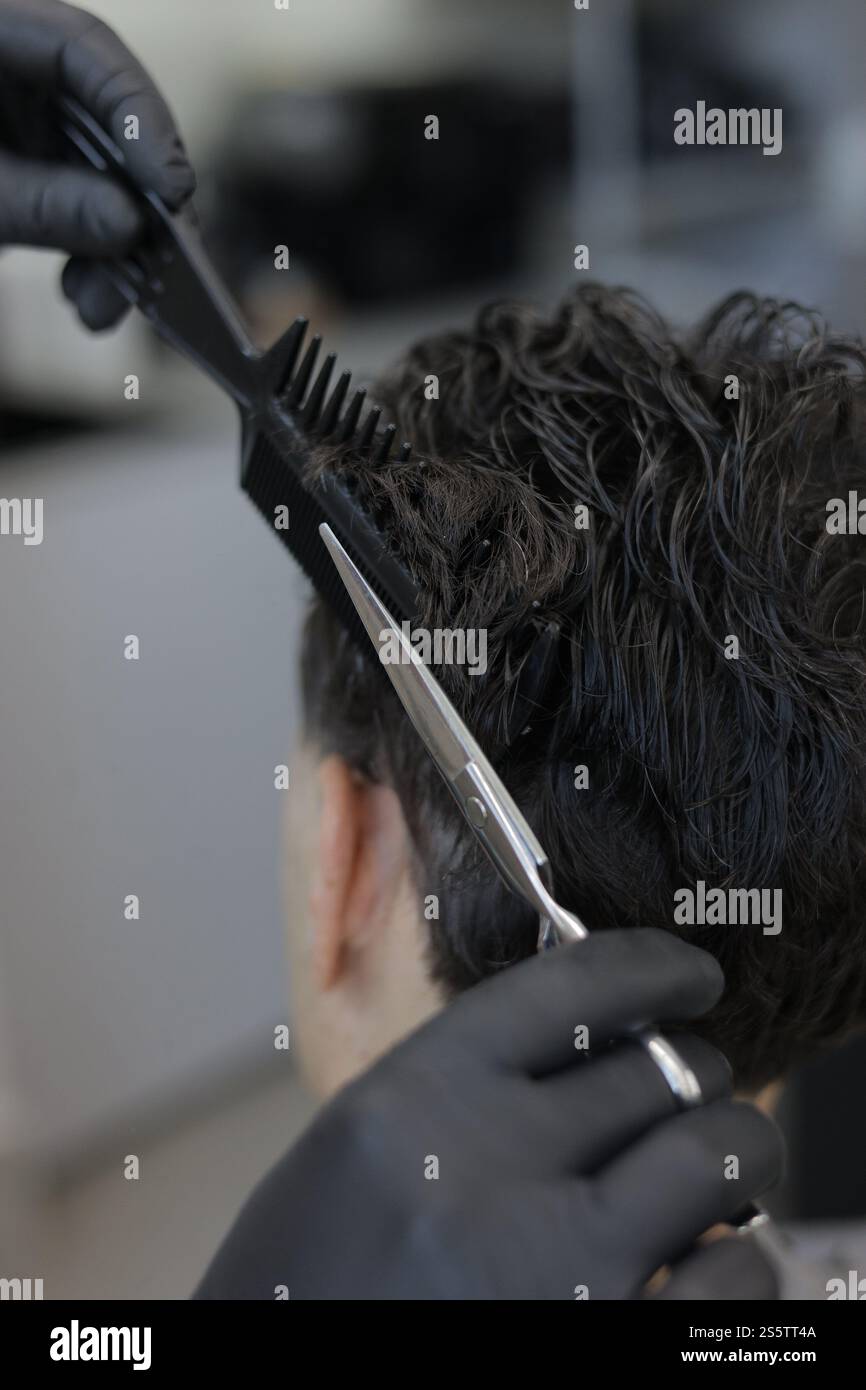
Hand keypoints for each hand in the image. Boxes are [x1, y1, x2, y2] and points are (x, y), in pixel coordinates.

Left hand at [0, 0, 193, 327]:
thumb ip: (43, 204)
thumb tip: (129, 226)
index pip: (88, 51)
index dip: (139, 117)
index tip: (171, 187)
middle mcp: (21, 76)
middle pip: (113, 128)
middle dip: (141, 207)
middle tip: (164, 268)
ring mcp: (29, 128)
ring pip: (107, 183)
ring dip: (120, 254)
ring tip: (103, 308)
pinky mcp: (36, 178)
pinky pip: (85, 215)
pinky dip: (94, 264)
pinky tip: (89, 304)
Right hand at [195, 929, 783, 1299]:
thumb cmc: (304, 1301)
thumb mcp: (350, 1162)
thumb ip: (456, 1097)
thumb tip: (584, 1053)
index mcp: (410, 1101)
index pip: (572, 985)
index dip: (655, 967)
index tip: (691, 976)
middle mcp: (483, 1168)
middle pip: (655, 1066)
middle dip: (695, 1074)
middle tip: (695, 1094)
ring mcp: (555, 1271)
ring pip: (715, 1152)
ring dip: (733, 1151)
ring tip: (720, 1168)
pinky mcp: (607, 1350)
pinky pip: (732, 1273)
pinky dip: (733, 1257)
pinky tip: (699, 1262)